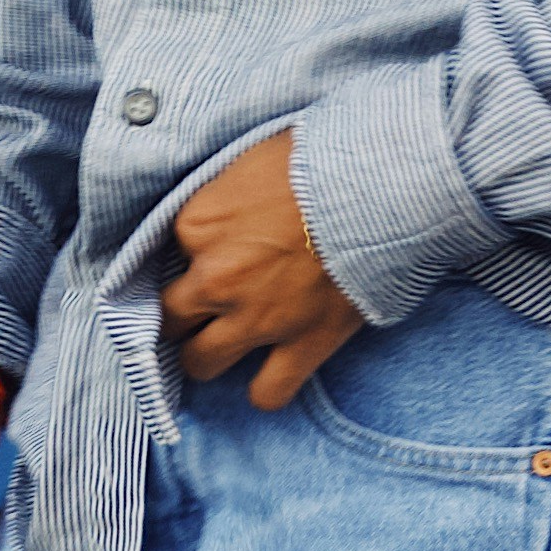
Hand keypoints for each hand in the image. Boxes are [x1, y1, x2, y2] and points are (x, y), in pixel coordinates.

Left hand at [158, 130, 363, 413]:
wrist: (381, 185)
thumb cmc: (320, 157)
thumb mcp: (252, 156)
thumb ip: (225, 189)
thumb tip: (227, 202)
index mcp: (198, 224)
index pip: (168, 253)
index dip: (192, 254)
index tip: (213, 249)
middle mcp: (215, 279)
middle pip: (170, 317)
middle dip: (183, 315)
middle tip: (204, 307)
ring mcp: (257, 318)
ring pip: (201, 363)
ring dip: (207, 356)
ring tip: (222, 347)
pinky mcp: (303, 344)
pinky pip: (267, 393)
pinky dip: (265, 389)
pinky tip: (269, 376)